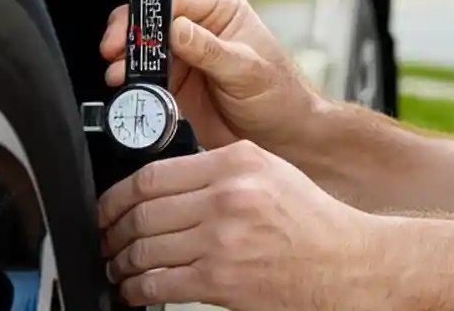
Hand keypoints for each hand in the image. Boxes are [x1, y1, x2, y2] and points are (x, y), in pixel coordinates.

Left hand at [97, 140, 376, 307]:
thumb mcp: (271, 172)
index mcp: (237, 162)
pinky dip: (136, 290)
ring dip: (121, 263)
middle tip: (106, 240)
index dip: (116, 196)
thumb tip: (164, 182)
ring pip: (143, 249)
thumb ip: (221, 169)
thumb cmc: (314, 222)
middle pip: (142, 212)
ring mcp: (222, 240)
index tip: (108, 208)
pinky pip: (157, 284)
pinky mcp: (219, 280)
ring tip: (119, 267)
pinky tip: (135, 291)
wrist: (347, 264)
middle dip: (113, 232)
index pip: (153, 174)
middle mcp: (227, 196)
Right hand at [100, 0, 321, 151]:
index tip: (126, 30)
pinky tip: (128, 91)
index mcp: (221, 9)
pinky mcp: (175, 85)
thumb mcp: (247, 69)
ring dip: (127, 63)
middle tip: (114, 55)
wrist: (284, 138)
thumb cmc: (279, 96)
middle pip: (151, 22)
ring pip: (143, 51)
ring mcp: (185, 57)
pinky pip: (146, 79)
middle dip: (129, 36)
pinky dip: (133, 85)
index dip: (145, 12)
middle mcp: (199, 28)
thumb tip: (177, 30)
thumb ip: (210, 50)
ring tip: (118, 76)